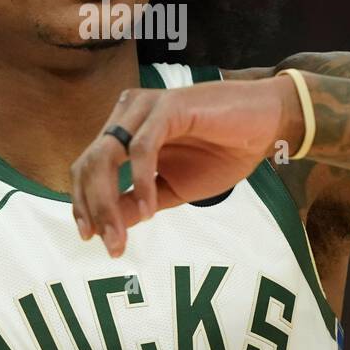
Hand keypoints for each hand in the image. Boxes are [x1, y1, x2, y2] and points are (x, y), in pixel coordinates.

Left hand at [69, 76, 304, 255]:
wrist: (266, 126)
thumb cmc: (223, 152)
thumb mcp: (174, 188)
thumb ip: (139, 202)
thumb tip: (107, 227)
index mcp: (125, 131)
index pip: (87, 166)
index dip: (83, 202)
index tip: (90, 237)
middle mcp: (128, 115)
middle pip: (90, 163)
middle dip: (92, 208)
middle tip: (108, 244)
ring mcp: (146, 107)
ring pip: (106, 155)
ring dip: (108, 201)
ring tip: (120, 236)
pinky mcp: (168, 106)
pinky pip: (142, 147)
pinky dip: (141, 182)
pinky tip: (151, 210)